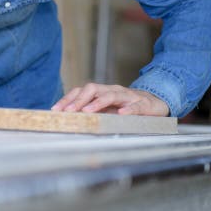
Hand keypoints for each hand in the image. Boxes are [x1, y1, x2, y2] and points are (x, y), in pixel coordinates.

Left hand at [51, 83, 168, 116]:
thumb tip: (70, 122)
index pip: (81, 91)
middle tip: (68, 111)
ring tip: (87, 111)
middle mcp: (112, 90)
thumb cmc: (126, 107)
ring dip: (98, 103)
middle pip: (92, 89)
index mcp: (102, 91)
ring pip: (111, 95)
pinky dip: (128, 110)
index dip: (68, 99)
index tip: (56, 110)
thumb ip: (92, 113)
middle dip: (79, 100)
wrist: (155, 103)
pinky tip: (122, 114)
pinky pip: (135, 106)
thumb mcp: (107, 110)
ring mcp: (128, 96)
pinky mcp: (143, 104)